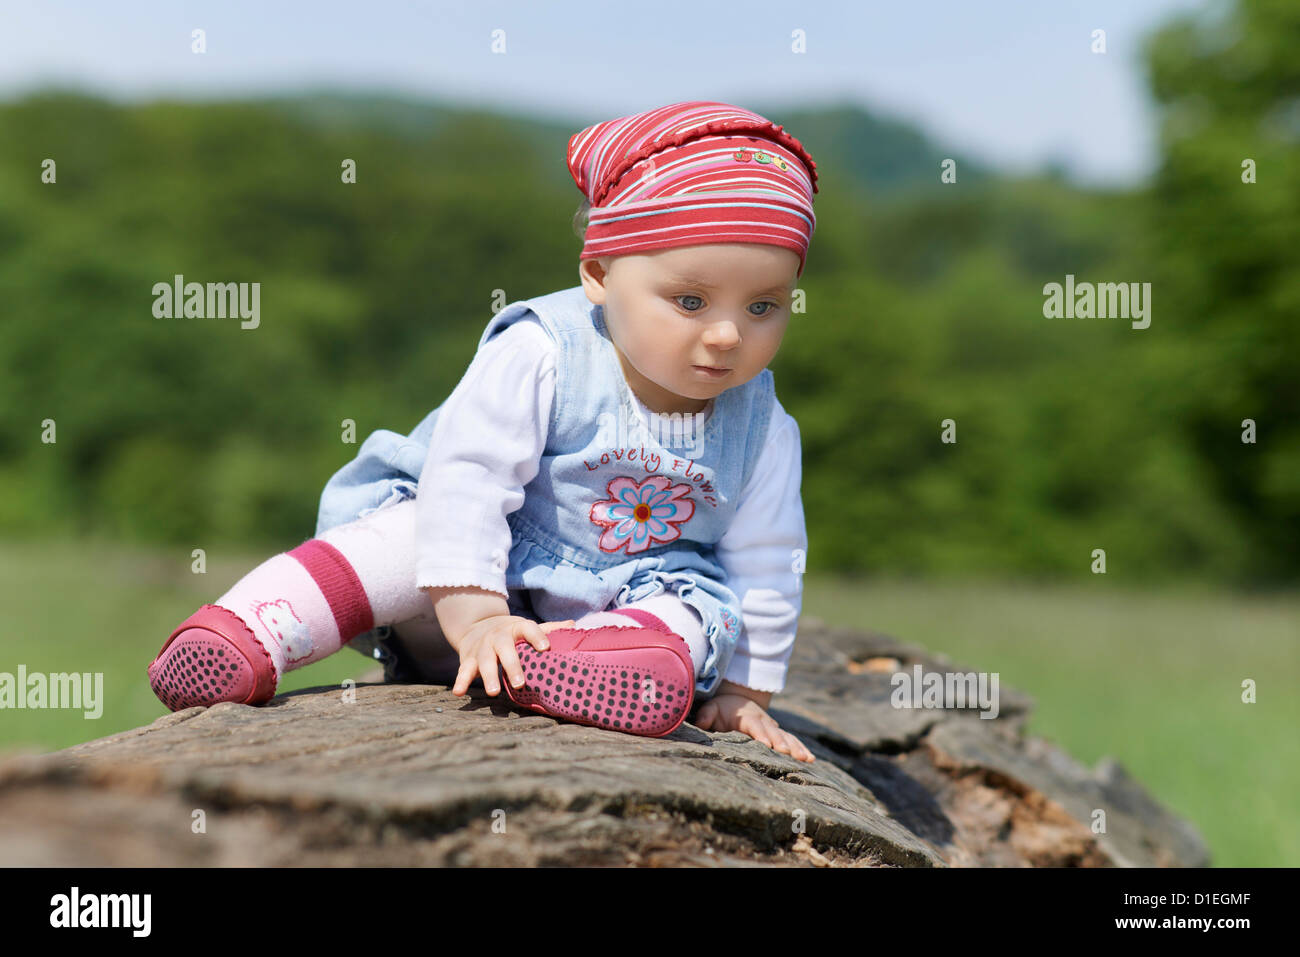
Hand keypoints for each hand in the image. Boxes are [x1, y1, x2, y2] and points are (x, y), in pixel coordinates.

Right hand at [451, 616, 576, 696]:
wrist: (477, 626)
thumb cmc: (511, 633)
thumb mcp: (526, 628)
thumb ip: (548, 629)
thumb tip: (573, 625)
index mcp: (516, 629)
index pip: (528, 629)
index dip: (537, 636)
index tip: (546, 648)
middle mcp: (497, 637)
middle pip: (504, 648)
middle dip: (511, 665)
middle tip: (520, 684)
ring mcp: (481, 648)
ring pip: (484, 661)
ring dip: (488, 676)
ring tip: (493, 692)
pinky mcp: (467, 659)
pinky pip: (463, 670)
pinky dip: (460, 681)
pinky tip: (459, 693)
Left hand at [694, 693, 814, 762]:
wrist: (739, 700)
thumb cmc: (723, 708)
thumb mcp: (712, 708)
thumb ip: (706, 715)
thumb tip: (701, 722)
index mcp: (747, 718)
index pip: (754, 726)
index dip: (761, 734)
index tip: (767, 744)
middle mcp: (763, 722)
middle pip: (773, 733)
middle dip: (781, 743)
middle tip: (787, 754)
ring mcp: (773, 728)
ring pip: (786, 737)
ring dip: (796, 747)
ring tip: (806, 758)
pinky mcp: (778, 734)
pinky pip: (792, 741)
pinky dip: (802, 748)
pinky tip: (811, 758)